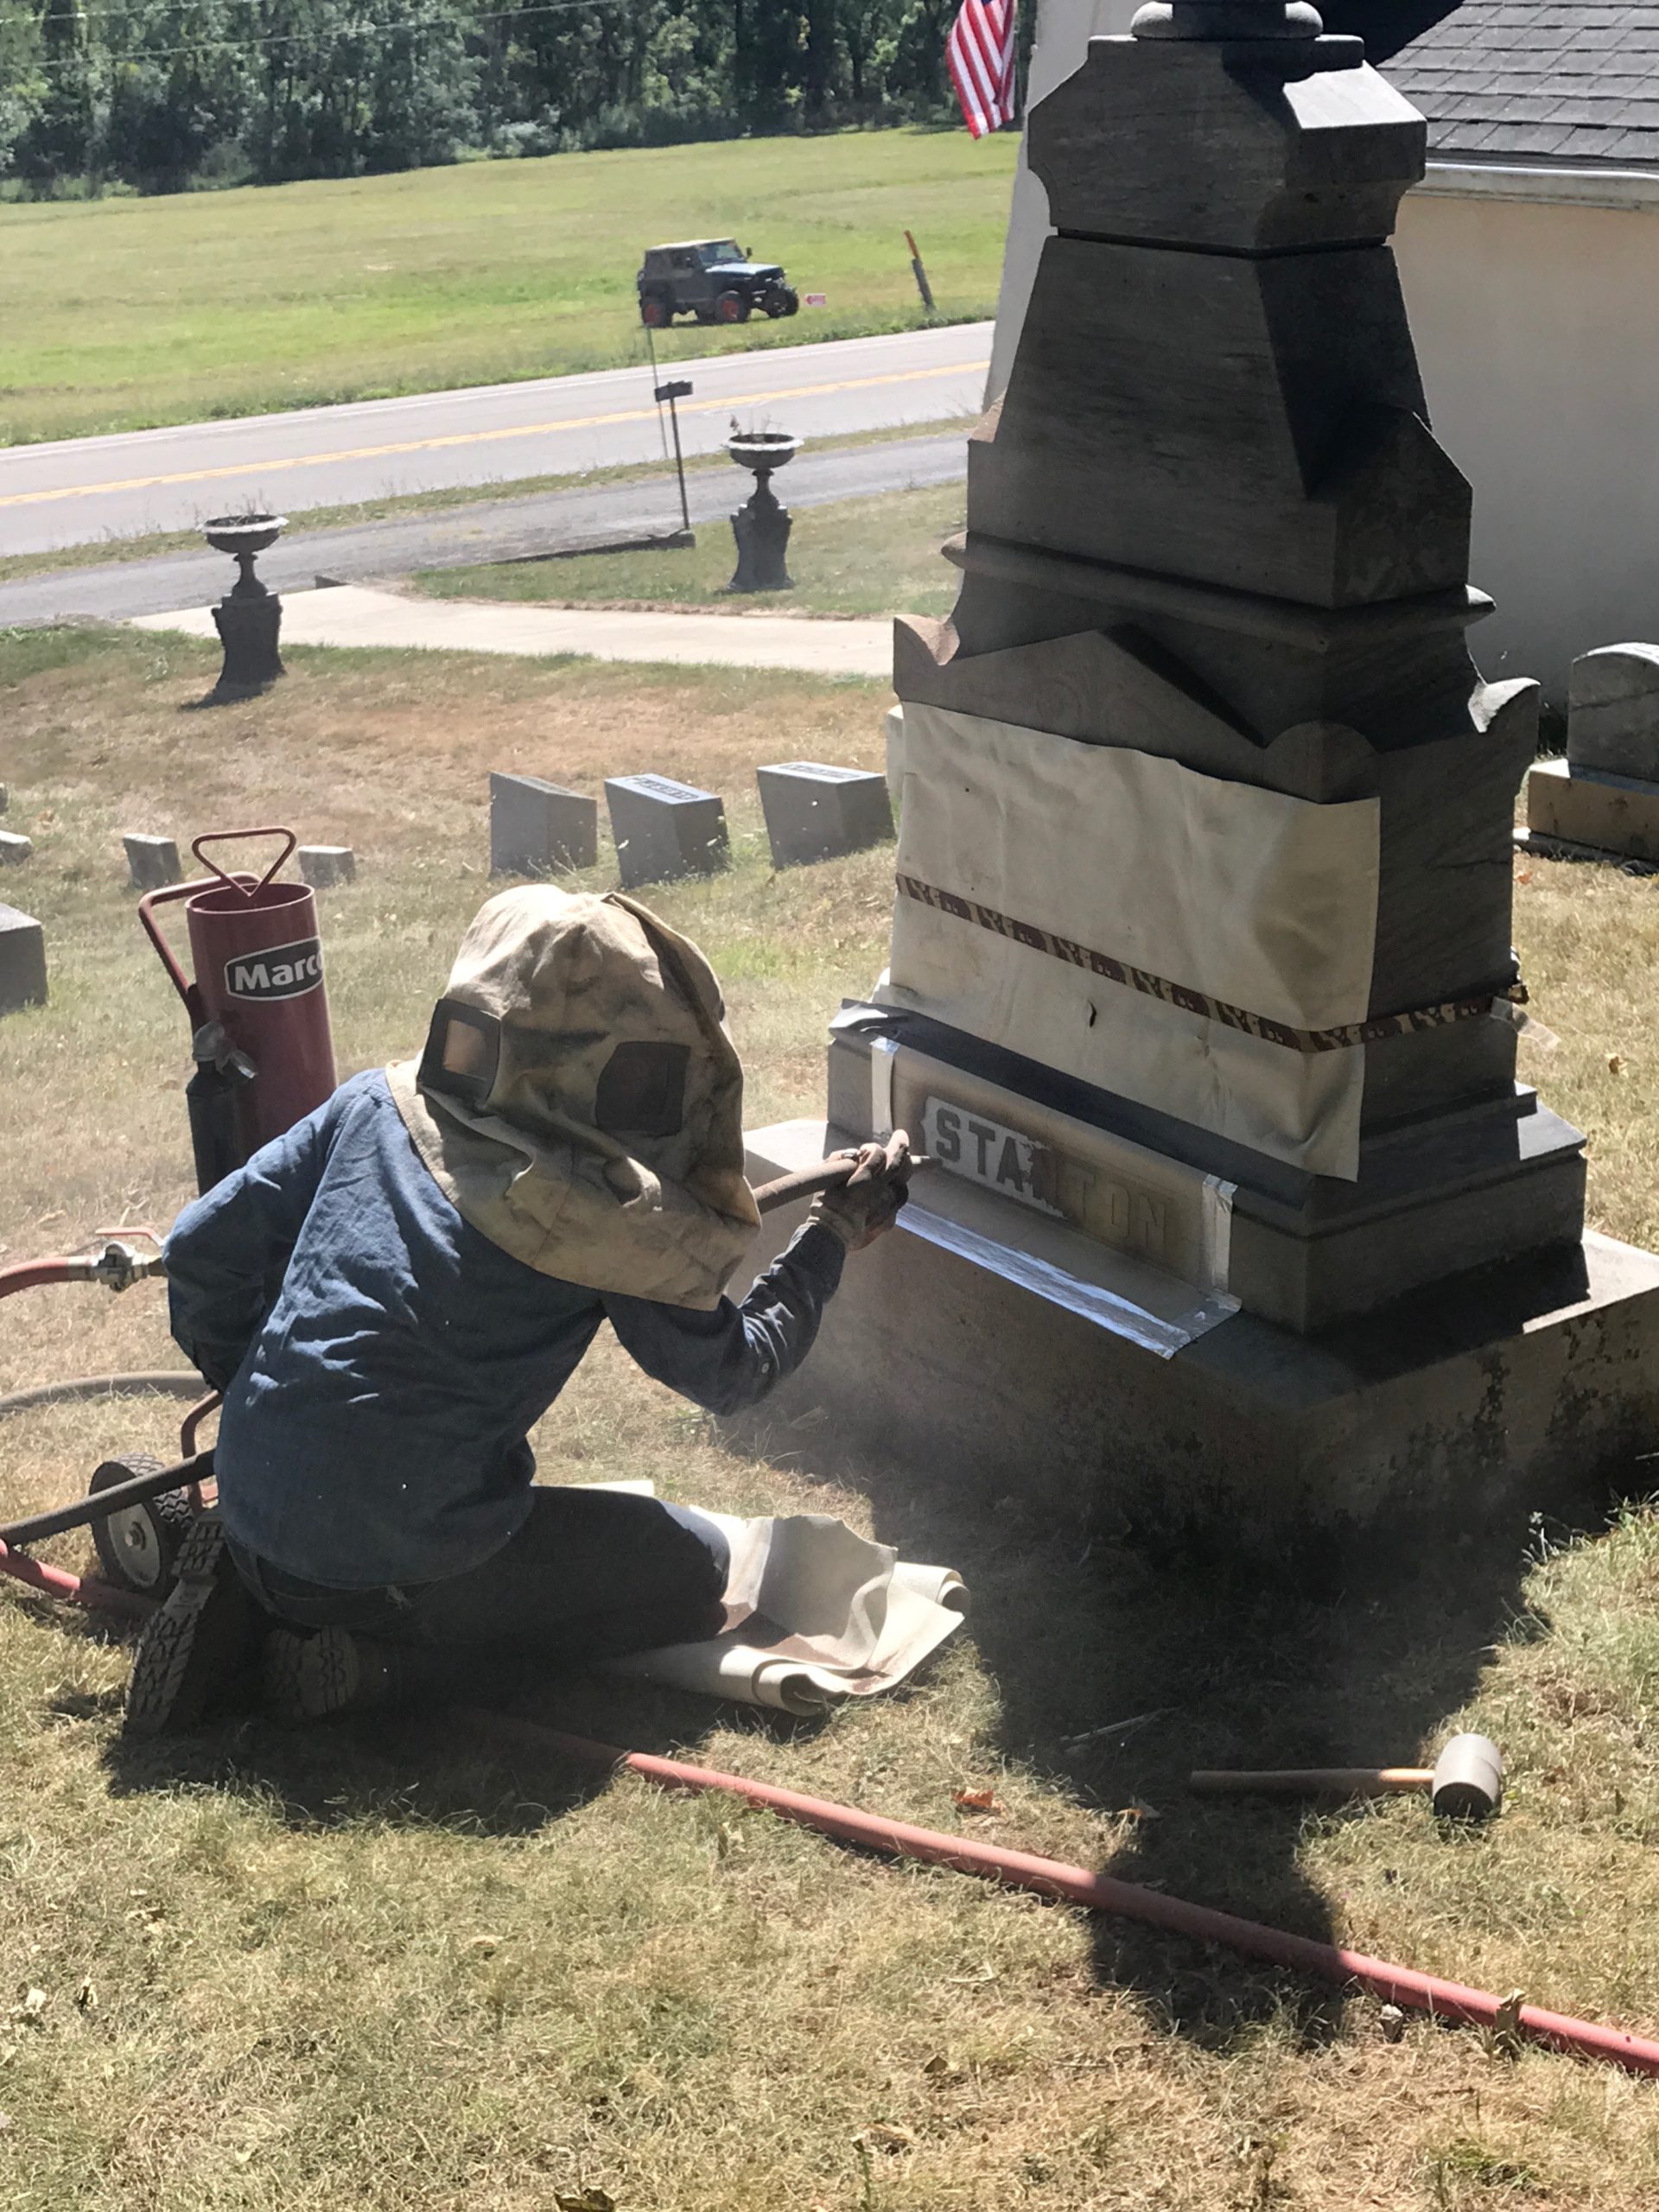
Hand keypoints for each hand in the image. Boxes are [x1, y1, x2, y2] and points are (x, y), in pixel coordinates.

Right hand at [808, 1131, 911, 1252]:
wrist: (832, 1234)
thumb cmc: (826, 1204)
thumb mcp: (828, 1174)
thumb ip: (841, 1158)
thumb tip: (856, 1154)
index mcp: (865, 1176)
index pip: (878, 1153)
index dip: (874, 1147)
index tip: (868, 1147)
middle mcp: (880, 1189)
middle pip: (899, 1163)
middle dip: (900, 1147)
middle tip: (900, 1137)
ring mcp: (888, 1205)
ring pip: (902, 1183)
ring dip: (901, 1172)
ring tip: (901, 1164)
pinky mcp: (890, 1219)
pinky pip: (896, 1202)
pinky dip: (894, 1194)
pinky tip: (889, 1192)